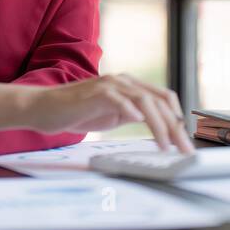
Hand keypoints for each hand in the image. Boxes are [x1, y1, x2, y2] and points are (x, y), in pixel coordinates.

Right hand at [21, 74, 194, 152]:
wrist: (45, 108)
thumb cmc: (76, 112)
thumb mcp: (111, 114)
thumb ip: (132, 114)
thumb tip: (156, 125)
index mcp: (129, 85)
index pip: (163, 97)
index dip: (177, 118)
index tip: (184, 140)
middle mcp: (123, 81)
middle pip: (160, 100)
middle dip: (175, 127)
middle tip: (184, 149)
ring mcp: (110, 85)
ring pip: (145, 101)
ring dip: (160, 125)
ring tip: (166, 145)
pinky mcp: (96, 93)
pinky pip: (119, 99)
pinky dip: (131, 110)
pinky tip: (138, 121)